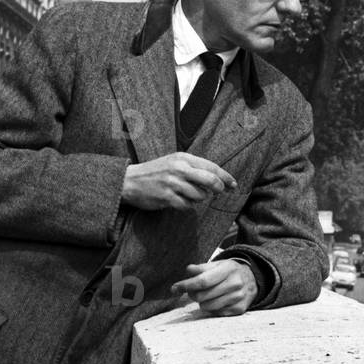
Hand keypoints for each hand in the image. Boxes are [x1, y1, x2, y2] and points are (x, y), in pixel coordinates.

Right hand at [121, 152, 235, 210]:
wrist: (130, 181)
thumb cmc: (156, 171)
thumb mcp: (174, 162)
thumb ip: (194, 167)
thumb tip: (217, 179)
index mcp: (183, 158)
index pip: (212, 167)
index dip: (225, 177)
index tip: (234, 184)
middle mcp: (179, 169)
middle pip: (210, 180)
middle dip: (219, 188)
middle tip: (219, 192)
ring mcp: (173, 183)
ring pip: (200, 195)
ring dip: (199, 198)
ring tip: (188, 194)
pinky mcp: (167, 197)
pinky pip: (187, 205)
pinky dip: (187, 205)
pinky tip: (180, 201)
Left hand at [171, 261, 257, 315]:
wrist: (252, 280)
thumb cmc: (229, 272)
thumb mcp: (217, 265)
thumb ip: (201, 268)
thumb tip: (188, 270)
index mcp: (228, 269)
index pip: (203, 281)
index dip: (187, 285)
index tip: (175, 288)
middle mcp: (235, 283)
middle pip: (203, 296)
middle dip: (192, 295)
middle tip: (193, 291)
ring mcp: (238, 297)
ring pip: (207, 307)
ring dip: (202, 302)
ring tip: (207, 295)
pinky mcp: (239, 309)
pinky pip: (216, 313)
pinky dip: (212, 308)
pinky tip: (217, 300)